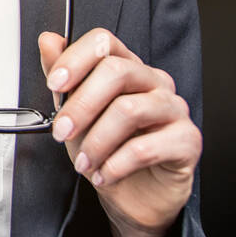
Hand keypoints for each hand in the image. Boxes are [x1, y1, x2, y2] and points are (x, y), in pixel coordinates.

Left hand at [38, 29, 201, 236]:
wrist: (133, 196)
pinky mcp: (187, 140)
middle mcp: (154, 82)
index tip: (55, 85)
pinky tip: (106, 174)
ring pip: (129, 110)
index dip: (75, 58)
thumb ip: (63, 77)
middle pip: (116, 71)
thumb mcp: (74, 113)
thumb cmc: (107, 149)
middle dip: (80, 105)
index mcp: (127, 68)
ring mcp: (174, 109)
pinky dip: (117, 164)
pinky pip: (147, 147)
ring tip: (84, 163)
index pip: (104, 42)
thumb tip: (48, 40)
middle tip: (61, 132)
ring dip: (97, 141)